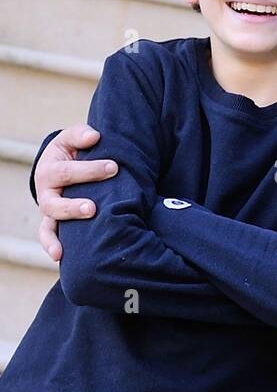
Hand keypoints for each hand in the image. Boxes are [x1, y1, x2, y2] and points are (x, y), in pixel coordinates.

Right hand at [33, 125, 116, 262]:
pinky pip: (49, 237)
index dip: (90, 170)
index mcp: (49, 170)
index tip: (114, 167)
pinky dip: (51, 246)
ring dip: (63, 229)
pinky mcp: (54, 224)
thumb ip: (80, 135)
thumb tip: (94, 136)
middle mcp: (46, 193)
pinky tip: (59, 256)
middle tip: (94, 207)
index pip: (67, 172)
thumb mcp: (72, 139)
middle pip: (56, 201)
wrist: (64, 166)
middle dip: (74, 205)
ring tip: (82, 229)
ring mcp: (49, 211)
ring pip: (50, 222)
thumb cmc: (72, 152)